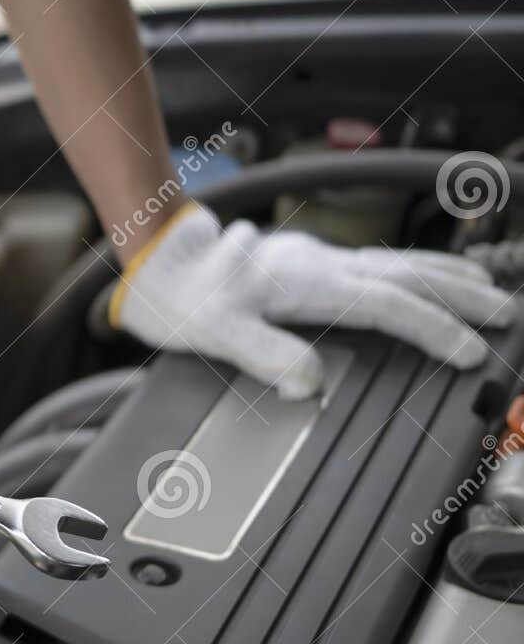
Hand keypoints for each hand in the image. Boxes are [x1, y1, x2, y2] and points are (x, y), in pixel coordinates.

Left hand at [111, 205, 515, 397]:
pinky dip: (412, 270)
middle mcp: (321, 265)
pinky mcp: (308, 261)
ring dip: (444, 277)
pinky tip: (422, 278)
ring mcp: (317, 259)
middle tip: (505, 314)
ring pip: (396, 263)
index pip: (388, 307)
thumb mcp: (215, 332)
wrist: (155, 259)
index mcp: (308, 283)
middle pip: (407, 276)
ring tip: (486, 289)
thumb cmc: (181, 297)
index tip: (471, 352)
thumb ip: (266, 355)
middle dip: (460, 296)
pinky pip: (376, 262)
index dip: (433, 330)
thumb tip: (312, 383)